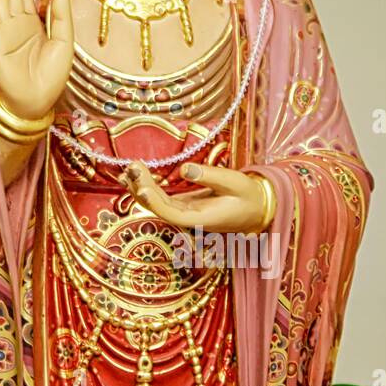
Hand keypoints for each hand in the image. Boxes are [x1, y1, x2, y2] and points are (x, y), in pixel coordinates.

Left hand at [118, 160, 270, 232]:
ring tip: (128, 168)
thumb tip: (185, 168)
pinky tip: (134, 176)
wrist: (257, 208)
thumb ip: (210, 176)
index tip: (143, 188)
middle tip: (133, 166)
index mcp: (202, 218)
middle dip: (143, 188)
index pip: (173, 215)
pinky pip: (160, 198)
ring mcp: (184, 212)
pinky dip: (147, 186)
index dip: (156, 204)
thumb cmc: (249, 196)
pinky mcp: (183, 205)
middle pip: (159, 207)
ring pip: (156, 203)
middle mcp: (188, 219)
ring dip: (141, 187)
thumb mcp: (234, 181)